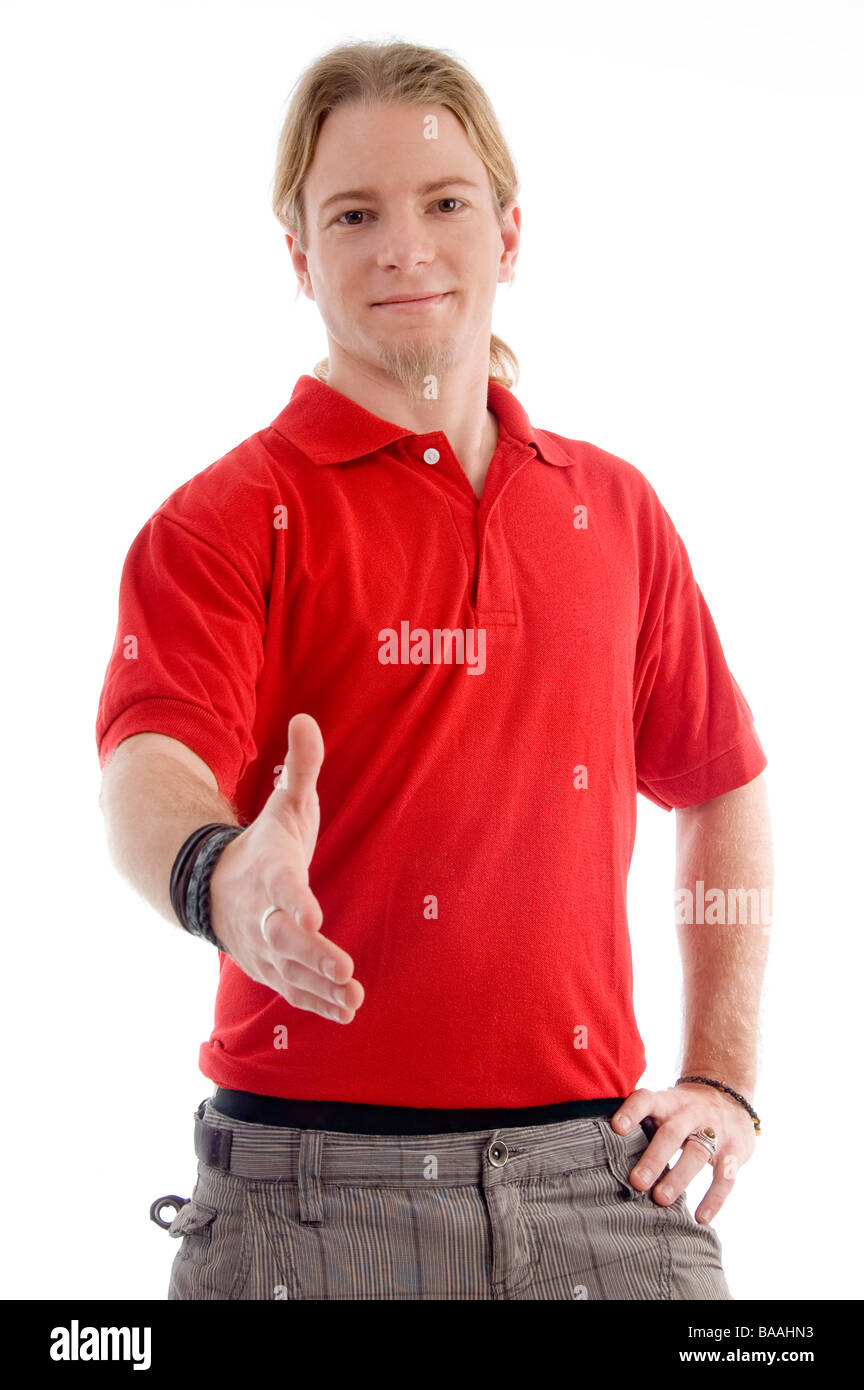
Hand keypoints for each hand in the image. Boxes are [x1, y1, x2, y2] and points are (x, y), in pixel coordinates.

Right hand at [208, 712, 363, 1022]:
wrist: (217, 888)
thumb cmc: (265, 845)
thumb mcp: (284, 803)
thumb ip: (300, 766)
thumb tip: (306, 718)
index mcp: (271, 873)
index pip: (282, 887)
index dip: (296, 901)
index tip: (313, 914)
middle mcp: (264, 915)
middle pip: (284, 939)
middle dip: (312, 955)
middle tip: (343, 967)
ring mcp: (266, 947)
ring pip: (291, 972)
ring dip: (322, 986)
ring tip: (354, 996)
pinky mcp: (274, 969)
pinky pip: (294, 990)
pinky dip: (319, 1002)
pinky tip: (348, 1010)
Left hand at [610, 1083, 755, 1223]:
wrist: (728, 1095)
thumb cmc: (681, 1111)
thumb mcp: (664, 1106)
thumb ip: (641, 1123)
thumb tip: (600, 1149)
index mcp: (667, 1102)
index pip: (647, 1099)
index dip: (632, 1111)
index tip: (616, 1129)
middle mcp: (690, 1113)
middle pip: (671, 1132)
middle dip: (654, 1157)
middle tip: (636, 1182)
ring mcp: (714, 1131)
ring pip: (697, 1153)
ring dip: (678, 1177)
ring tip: (660, 1200)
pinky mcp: (734, 1150)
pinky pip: (726, 1176)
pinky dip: (714, 1198)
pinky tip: (701, 1218)